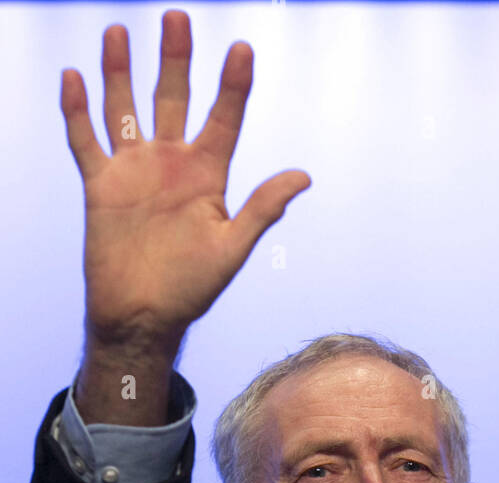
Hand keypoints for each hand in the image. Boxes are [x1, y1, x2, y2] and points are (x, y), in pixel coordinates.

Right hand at [60, 8, 310, 348]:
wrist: (143, 317)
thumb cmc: (192, 289)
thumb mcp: (232, 248)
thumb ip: (262, 208)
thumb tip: (303, 176)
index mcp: (207, 175)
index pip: (224, 119)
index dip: (233, 85)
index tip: (243, 50)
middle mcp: (171, 163)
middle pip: (173, 98)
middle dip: (175, 59)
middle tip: (177, 17)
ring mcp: (134, 170)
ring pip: (126, 108)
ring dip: (122, 72)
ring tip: (120, 32)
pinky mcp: (101, 185)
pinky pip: (86, 140)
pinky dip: (77, 111)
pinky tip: (75, 77)